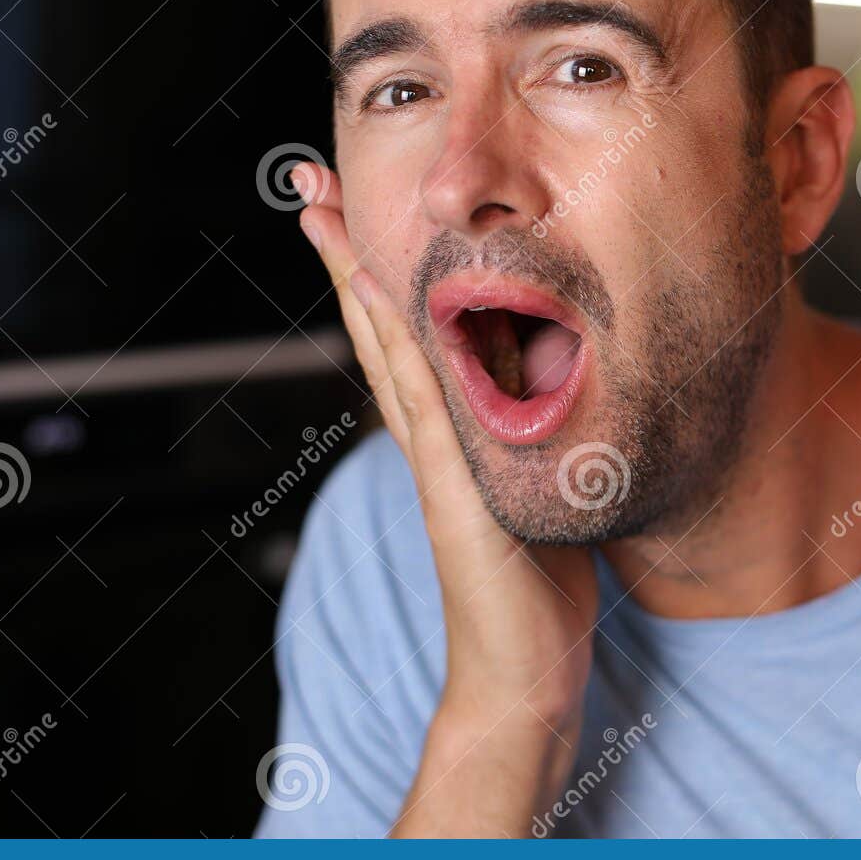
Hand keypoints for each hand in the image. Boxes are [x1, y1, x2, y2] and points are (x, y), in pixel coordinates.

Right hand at [294, 163, 597, 836]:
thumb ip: (529, 439)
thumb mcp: (536, 492)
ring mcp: (438, 462)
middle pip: (377, 331)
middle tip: (308, 185)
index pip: (404, 338)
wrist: (521, 675)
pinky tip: (384, 303)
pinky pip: (429, 406)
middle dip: (346, 255)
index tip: (350, 208)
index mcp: (450, 434)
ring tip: (325, 216)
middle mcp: (432, 439)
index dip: (376, 272)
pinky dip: (403, 352)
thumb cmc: (535, 587)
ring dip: (358, 283)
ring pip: (390, 354)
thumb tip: (552, 389)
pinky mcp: (457, 491)